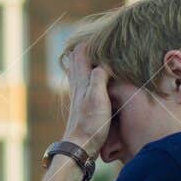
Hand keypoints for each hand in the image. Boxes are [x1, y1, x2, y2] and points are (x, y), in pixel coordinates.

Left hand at [63, 41, 112, 158]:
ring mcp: (78, 96)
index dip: (91, 41)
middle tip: (96, 38)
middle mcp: (77, 86)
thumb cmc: (90, 124)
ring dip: (85, 60)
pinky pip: (84, 83)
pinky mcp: (82, 106)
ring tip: (92, 52)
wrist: (80, 147)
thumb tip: (103, 62)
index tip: (103, 33)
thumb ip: (98, 77)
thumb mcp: (98, 98)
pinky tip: (92, 79)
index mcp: (82, 81)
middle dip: (85, 48)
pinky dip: (88, 74)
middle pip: (77, 60)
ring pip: (79, 71)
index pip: (82, 53)